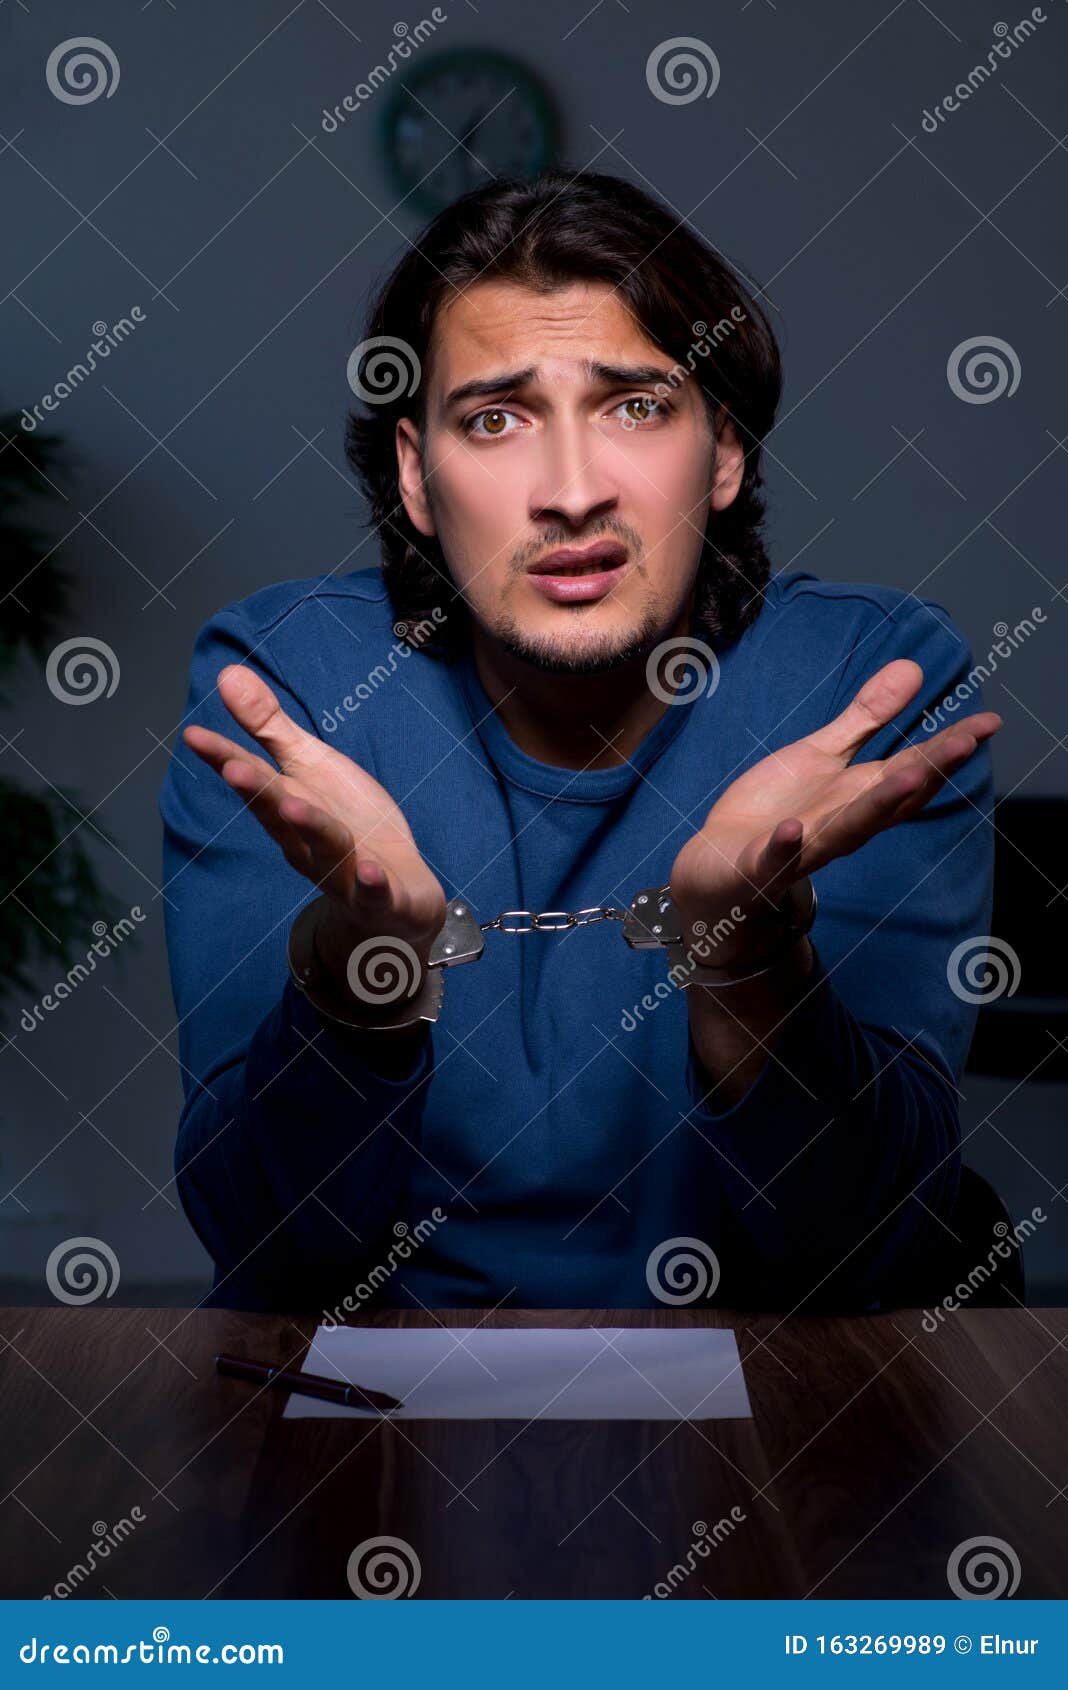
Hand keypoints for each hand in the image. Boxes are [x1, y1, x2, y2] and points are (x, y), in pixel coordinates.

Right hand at [182, 665, 445, 992]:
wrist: (395, 895)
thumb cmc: (349, 823)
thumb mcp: (310, 768)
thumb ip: (269, 727)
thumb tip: (227, 672)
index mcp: (288, 808)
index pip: (254, 779)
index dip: (224, 759)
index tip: (194, 735)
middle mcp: (307, 843)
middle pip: (281, 815)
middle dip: (259, 793)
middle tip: (234, 770)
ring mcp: (343, 872)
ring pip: (326, 849)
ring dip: (311, 828)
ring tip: (294, 806)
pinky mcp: (380, 897)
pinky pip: (374, 893)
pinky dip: (372, 885)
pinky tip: (371, 871)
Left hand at [669, 658, 1001, 968]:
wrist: (721, 867)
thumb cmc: (778, 808)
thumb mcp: (822, 755)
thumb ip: (866, 718)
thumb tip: (912, 667)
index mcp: (859, 796)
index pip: (912, 769)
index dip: (949, 747)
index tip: (989, 721)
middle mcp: (842, 824)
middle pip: (891, 798)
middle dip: (928, 771)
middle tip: (965, 741)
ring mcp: (803, 848)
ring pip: (847, 831)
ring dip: (877, 807)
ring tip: (907, 779)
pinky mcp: (761, 867)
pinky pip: (775, 859)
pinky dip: (785, 847)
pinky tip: (794, 830)